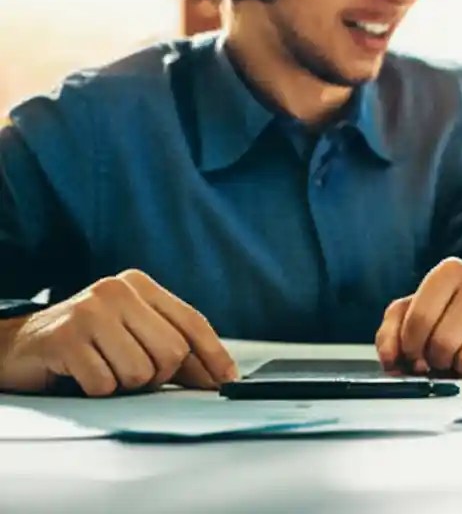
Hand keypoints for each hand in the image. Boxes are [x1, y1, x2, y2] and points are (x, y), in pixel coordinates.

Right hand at [0, 270, 237, 395]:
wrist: (17, 346)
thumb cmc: (85, 343)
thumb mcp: (132, 335)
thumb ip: (174, 350)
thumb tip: (219, 376)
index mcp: (139, 284)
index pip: (191, 322)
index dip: (214, 355)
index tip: (227, 381)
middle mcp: (116, 290)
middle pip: (172, 352)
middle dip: (158, 376)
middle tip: (129, 371)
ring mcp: (90, 311)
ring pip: (141, 372)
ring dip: (124, 384)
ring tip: (102, 368)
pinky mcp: (66, 339)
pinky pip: (105, 384)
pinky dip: (96, 390)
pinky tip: (80, 374)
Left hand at [375, 257, 461, 377]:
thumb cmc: (450, 316)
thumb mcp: (412, 315)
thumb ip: (390, 334)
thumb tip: (392, 359)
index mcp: (450, 271)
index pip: (420, 318)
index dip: (411, 346)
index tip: (415, 353)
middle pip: (444, 341)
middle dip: (436, 359)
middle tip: (440, 356)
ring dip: (461, 368)